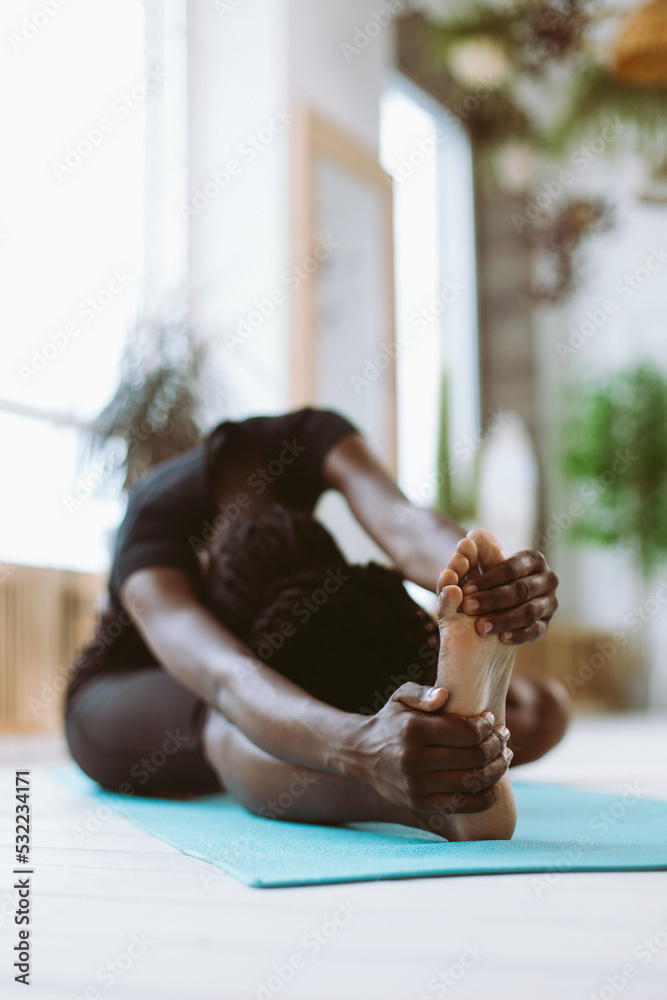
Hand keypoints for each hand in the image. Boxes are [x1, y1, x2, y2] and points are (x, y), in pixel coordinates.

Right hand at [352, 683, 511, 814]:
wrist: (361, 753)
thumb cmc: (391, 721)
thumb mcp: (401, 697)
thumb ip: (423, 693)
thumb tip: (445, 695)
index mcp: (414, 730)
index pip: (466, 732)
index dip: (486, 726)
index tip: (491, 720)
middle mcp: (414, 760)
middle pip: (474, 757)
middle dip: (497, 746)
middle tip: (504, 737)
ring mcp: (417, 785)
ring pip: (472, 781)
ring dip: (497, 769)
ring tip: (504, 757)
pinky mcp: (420, 804)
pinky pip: (461, 806)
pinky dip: (484, 799)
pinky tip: (495, 787)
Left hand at [461, 548, 557, 644]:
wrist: (501, 600)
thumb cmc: (490, 577)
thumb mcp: (484, 562)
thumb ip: (476, 552)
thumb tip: (471, 537)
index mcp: (533, 559)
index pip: (511, 569)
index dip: (487, 580)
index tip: (465, 589)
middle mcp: (548, 578)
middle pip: (520, 591)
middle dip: (492, 600)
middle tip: (467, 608)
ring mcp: (550, 602)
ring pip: (529, 612)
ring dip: (504, 620)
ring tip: (481, 627)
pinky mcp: (547, 623)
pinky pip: (536, 631)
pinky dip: (519, 634)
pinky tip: (502, 638)